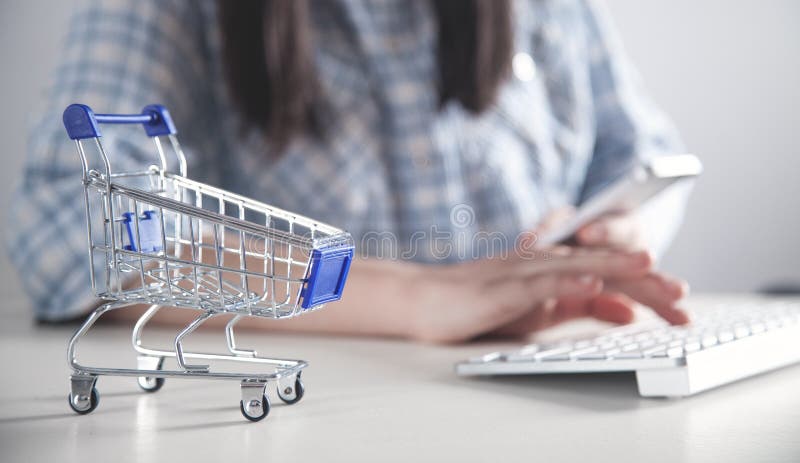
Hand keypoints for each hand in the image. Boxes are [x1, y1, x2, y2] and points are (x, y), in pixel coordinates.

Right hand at [489, 209, 688, 337]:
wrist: (428, 301)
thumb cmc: (482, 305)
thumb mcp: (544, 309)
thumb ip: (584, 304)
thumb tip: (628, 310)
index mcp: (556, 267)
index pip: (609, 272)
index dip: (645, 285)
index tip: (680, 305)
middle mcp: (544, 261)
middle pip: (601, 265)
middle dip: (643, 278)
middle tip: (681, 293)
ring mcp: (524, 270)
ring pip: (576, 264)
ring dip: (613, 264)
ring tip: (649, 264)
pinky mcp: (504, 286)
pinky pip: (540, 280)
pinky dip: (567, 278)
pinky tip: (591, 278)